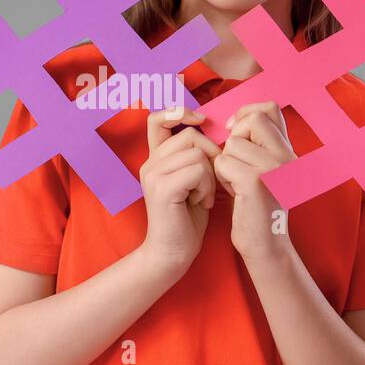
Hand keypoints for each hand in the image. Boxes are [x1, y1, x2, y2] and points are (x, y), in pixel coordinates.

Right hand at [138, 106, 222, 273]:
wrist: (174, 252)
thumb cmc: (188, 218)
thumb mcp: (193, 180)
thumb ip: (196, 156)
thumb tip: (215, 131)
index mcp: (155, 159)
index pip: (158, 119)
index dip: (179, 112)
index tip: (201, 120)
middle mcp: (149, 163)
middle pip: (190, 136)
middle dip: (211, 156)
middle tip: (211, 182)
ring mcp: (152, 175)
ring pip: (197, 153)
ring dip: (210, 175)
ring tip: (203, 195)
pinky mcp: (162, 188)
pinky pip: (197, 170)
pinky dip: (206, 186)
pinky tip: (201, 202)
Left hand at [213, 101, 297, 262]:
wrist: (265, 245)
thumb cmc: (256, 208)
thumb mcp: (263, 171)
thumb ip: (257, 146)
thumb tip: (235, 119)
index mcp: (289, 151)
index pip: (271, 108)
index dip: (247, 112)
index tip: (235, 131)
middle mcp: (287, 156)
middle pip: (251, 120)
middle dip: (234, 138)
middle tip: (234, 163)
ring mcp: (274, 168)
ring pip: (232, 143)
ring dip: (225, 162)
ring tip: (234, 182)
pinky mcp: (256, 182)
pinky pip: (224, 162)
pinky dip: (221, 176)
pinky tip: (232, 192)